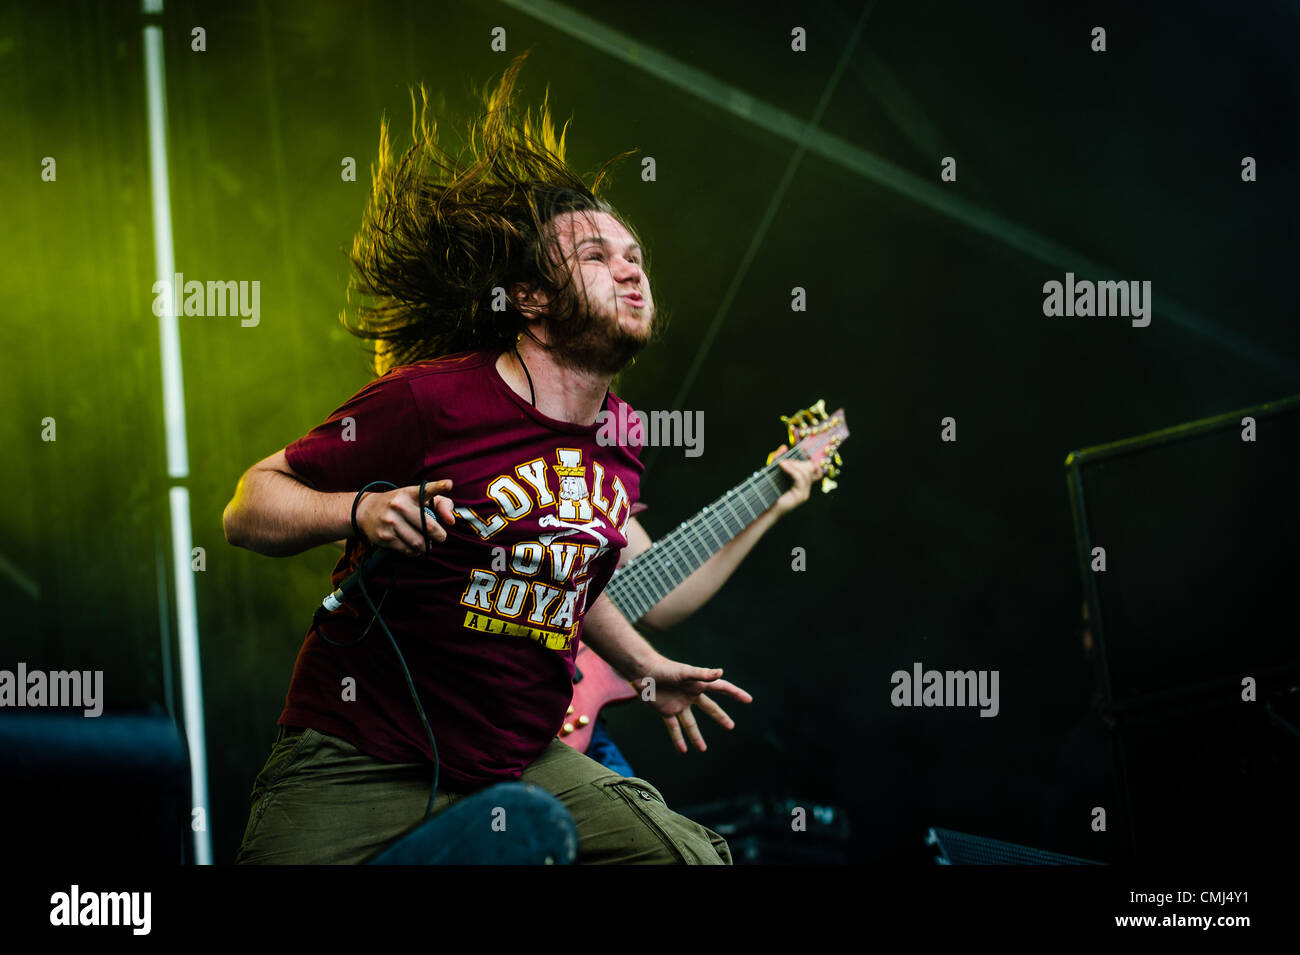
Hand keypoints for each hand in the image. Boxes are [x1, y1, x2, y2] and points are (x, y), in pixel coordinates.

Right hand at [355, 479, 455, 554]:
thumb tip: (451, 521)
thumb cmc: (400, 503)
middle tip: (439, 537)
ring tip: (426, 542)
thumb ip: (441, 504)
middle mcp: (399, 505)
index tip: (448, 484)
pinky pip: (408, 550)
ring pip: (419, 543)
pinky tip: (414, 546)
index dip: (439, 486)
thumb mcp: (418, 497)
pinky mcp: (384, 536)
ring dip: (426, 546)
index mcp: (410, 493)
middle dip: (439, 536)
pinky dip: (415, 551)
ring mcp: (390, 521)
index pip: (426, 489)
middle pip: (428, 527)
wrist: (366, 510)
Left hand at [637, 654, 752, 752]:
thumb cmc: (664, 668)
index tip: (748, 700)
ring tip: (703, 750)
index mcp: (698, 684)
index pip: (721, 689)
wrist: (643, 672)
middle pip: (709, 708)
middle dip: (720, 717)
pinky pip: (674, 728)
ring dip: (696, 737)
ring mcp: (679, 705)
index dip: (735, 694)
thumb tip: (721, 672)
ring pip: (691, 724)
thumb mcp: (684, 671)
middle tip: (731, 726)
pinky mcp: (666, 711)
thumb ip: (702, 674)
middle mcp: (691, 695)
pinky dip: (678, 739)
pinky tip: (683, 750)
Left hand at [768, 444, 824, 516]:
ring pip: (806, 472)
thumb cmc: (767, 491)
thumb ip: (777, 458)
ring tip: (782, 463)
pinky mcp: (800, 496)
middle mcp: (805, 488)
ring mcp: (804, 493)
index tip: (799, 453)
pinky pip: (800, 479)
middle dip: (798, 461)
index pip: (815, 469)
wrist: (762, 508)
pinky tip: (783, 465)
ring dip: (794, 464)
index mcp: (801, 482)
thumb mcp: (772, 471)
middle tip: (784, 461)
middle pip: (811, 468)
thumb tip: (784, 447)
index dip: (809, 459)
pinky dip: (792, 469)